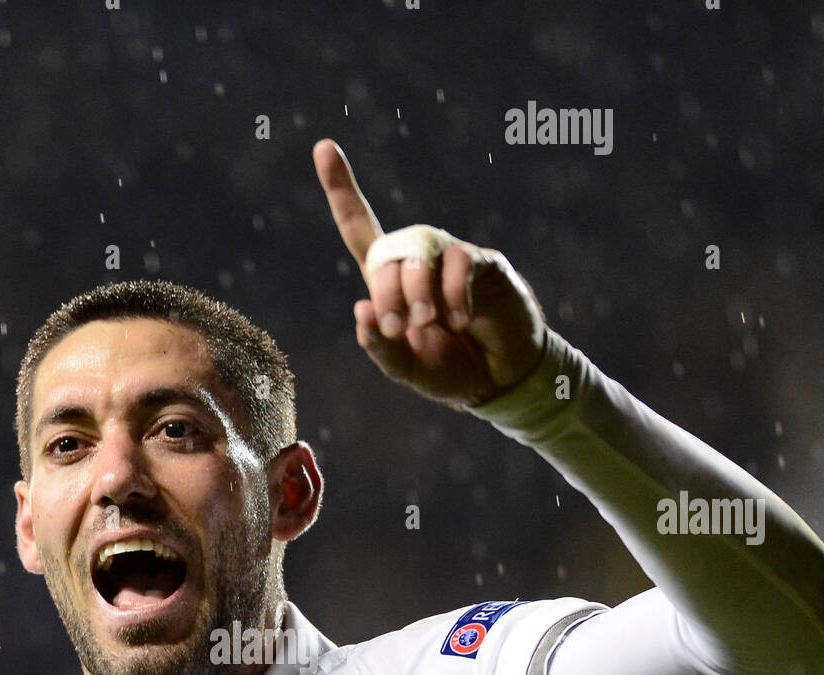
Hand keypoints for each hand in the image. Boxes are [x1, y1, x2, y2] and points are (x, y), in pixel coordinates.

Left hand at [313, 139, 547, 409]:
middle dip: (386, 290)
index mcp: (391, 282)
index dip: (342, 191)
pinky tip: (460, 320)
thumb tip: (360, 308)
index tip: (323, 147)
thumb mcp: (406, 368)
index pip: (360, 230)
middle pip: (387, 251)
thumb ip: (379, 346)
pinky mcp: (484, 263)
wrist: (501, 379)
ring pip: (420, 250)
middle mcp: (418, 261)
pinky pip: (460, 261)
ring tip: (429, 322)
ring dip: (417, 289)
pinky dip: (453, 292)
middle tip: (397, 327)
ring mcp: (451, 258)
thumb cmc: (450, 369)